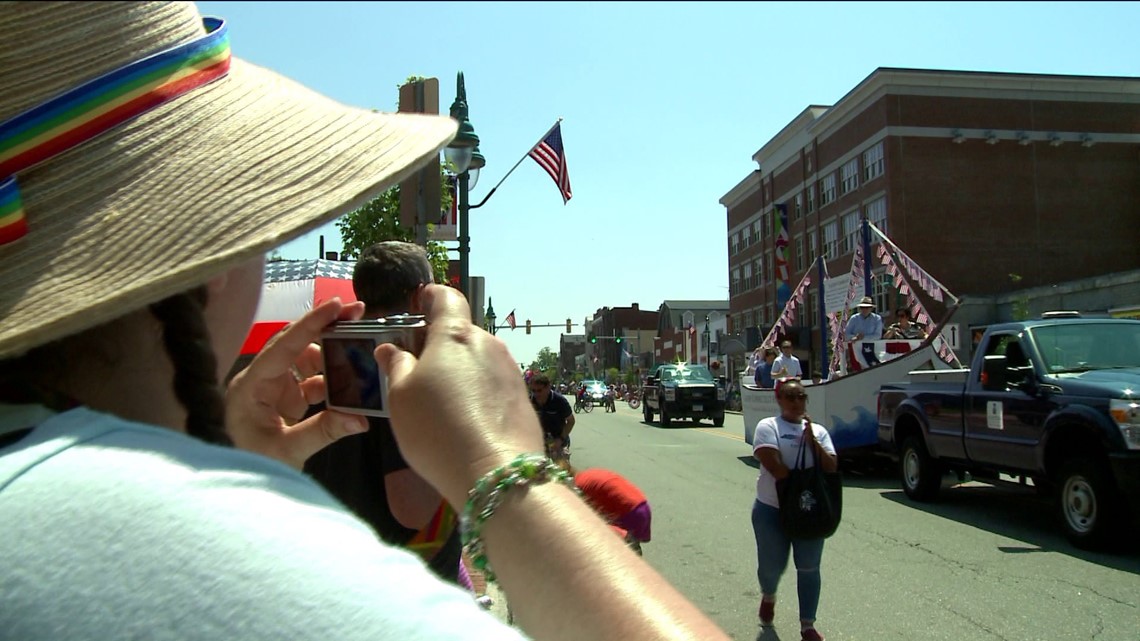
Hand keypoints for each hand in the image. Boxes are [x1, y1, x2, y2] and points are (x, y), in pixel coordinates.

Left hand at [225, 298, 367, 468]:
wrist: (233, 489)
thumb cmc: (250, 467)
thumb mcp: (287, 452)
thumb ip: (324, 431)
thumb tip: (362, 419)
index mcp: (251, 386)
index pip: (282, 346)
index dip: (310, 324)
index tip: (336, 304)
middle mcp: (260, 380)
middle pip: (294, 343)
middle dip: (325, 327)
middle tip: (356, 312)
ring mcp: (272, 388)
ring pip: (305, 359)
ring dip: (331, 352)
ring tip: (359, 345)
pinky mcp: (284, 400)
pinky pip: (311, 381)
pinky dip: (332, 380)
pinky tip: (352, 381)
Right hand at [374, 285, 544, 506]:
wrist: (496, 474)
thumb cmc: (437, 430)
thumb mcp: (401, 398)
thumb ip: (396, 366)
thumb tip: (391, 348)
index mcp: (456, 335)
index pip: (446, 297)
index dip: (430, 298)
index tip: (417, 307)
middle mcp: (488, 344)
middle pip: (461, 334)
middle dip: (440, 347)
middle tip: (418, 374)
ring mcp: (510, 370)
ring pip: (478, 361)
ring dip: (460, 373)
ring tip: (441, 406)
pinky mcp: (522, 397)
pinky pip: (493, 386)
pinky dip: (478, 395)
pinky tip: (466, 423)